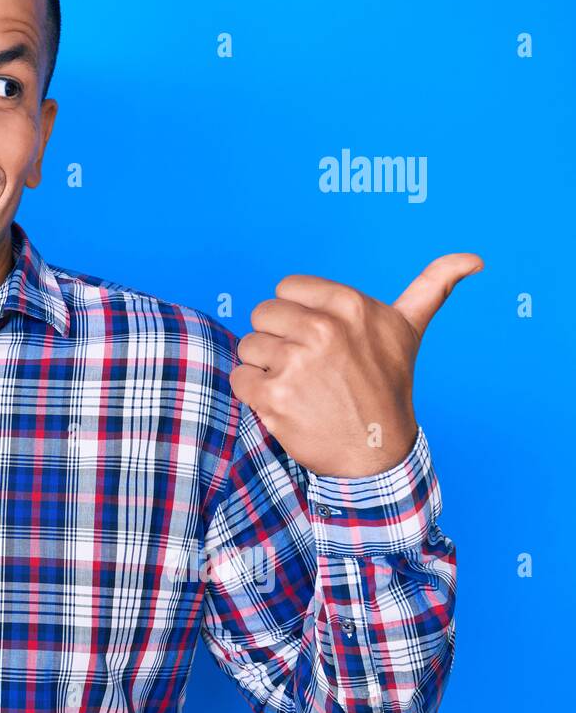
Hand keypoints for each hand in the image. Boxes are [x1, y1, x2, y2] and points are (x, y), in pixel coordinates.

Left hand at [230, 253, 482, 477]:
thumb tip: (474, 259)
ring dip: (265, 367)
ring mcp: (297, 363)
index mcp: (350, 305)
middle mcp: (323, 329)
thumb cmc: (387, 386)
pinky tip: (284, 402)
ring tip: (298, 385)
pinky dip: (253, 392)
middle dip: (278, 338)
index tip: (318, 337)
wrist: (377, 453)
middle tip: (307, 365)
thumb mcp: (409, 330)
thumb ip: (432, 286)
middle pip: (262, 314)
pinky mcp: (274, 395)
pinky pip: (239, 378)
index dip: (295, 313)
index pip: (285, 288)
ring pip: (249, 346)